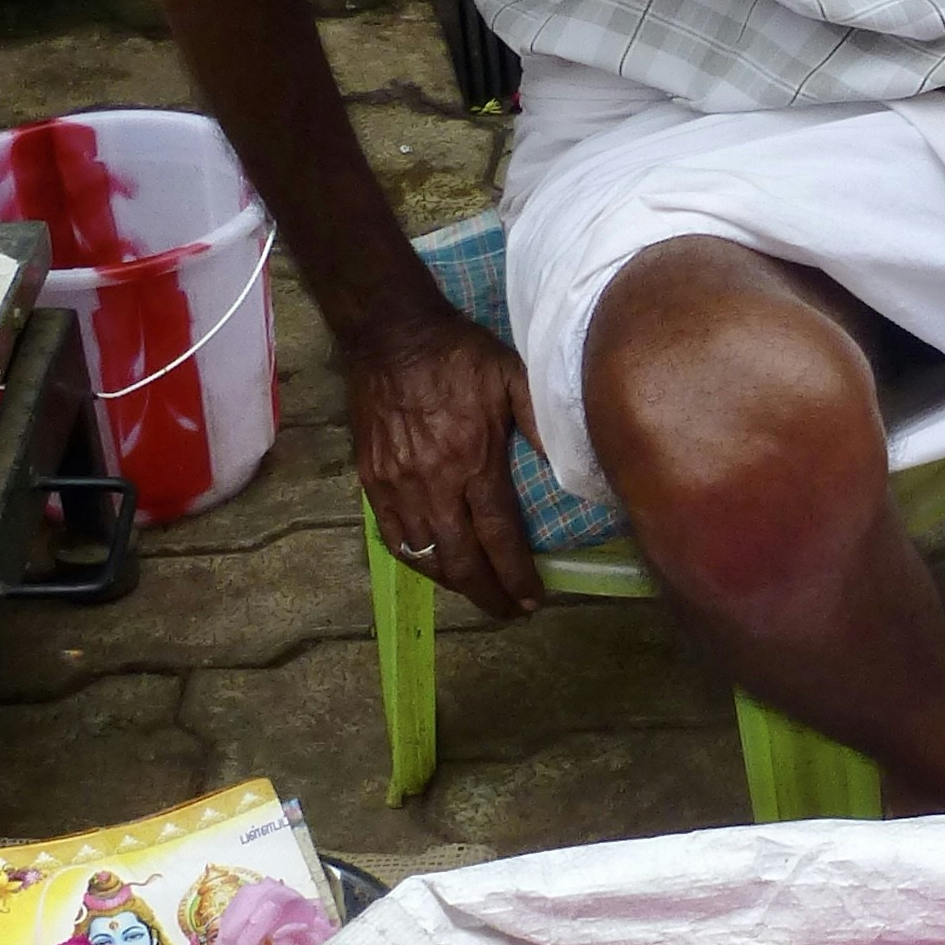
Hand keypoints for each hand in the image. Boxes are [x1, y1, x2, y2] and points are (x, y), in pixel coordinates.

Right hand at [351, 301, 542, 618]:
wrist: (390, 334)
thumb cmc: (458, 354)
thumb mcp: (513, 377)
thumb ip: (542, 424)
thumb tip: (573, 468)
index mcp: (473, 462)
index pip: (500, 538)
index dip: (517, 577)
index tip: (533, 601)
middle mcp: (433, 484)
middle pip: (462, 561)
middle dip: (489, 595)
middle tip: (510, 611)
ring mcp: (397, 486)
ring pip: (426, 557)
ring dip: (454, 583)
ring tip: (478, 591)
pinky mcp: (371, 481)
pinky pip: (394, 538)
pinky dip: (418, 561)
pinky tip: (436, 566)